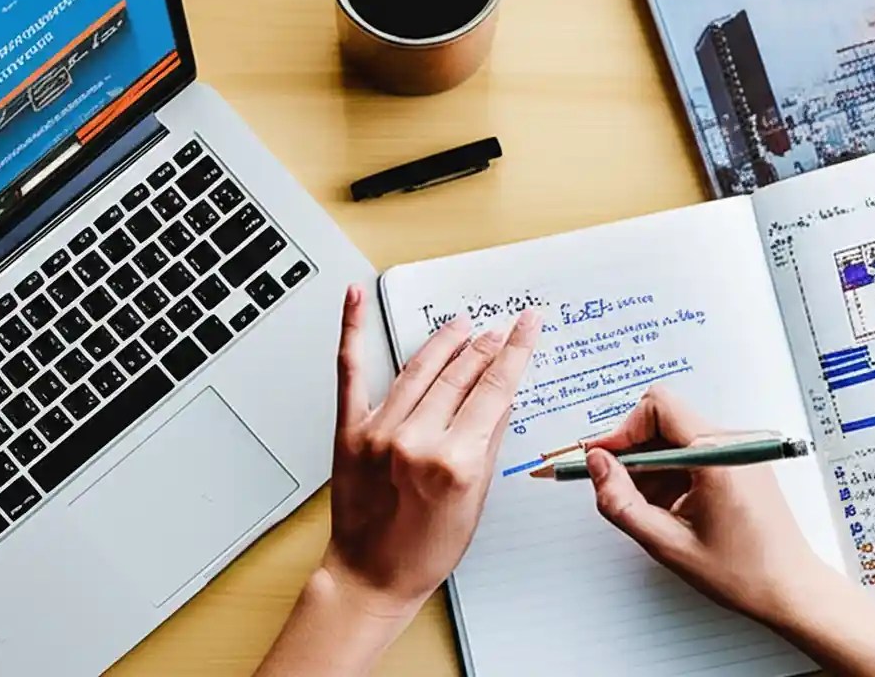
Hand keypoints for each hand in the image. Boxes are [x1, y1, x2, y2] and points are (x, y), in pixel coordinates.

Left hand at [324, 285, 540, 611]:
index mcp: (457, 460)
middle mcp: (417, 441)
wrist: (371, 576)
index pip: (495, 389)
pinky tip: (355, 299)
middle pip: (460, 375)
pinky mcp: (349, 431)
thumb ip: (489, 441)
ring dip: (443, 340)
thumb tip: (502, 395)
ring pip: (419, 368)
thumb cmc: (425, 550)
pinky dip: (352, 330)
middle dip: (484, 346)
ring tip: (459, 325)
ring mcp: (380, 432)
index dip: (515, 351)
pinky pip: (350, 370)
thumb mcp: (476, 499)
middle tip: (498, 328)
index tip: (525, 326)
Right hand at [583, 387, 874, 676]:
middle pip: (664, 420)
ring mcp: (740, 450)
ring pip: (675, 438)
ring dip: (651, 467)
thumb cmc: (742, 573)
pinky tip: (670, 510)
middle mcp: (732, 442)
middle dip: (633, 452)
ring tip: (650, 510)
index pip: (657, 407)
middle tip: (617, 488)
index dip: (622, 431)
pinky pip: (693, 452)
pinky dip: (671, 474)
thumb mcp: (666, 543)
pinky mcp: (741, 462)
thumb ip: (621, 502)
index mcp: (717, 455)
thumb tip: (596, 464)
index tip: (602, 458)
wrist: (791, 590)